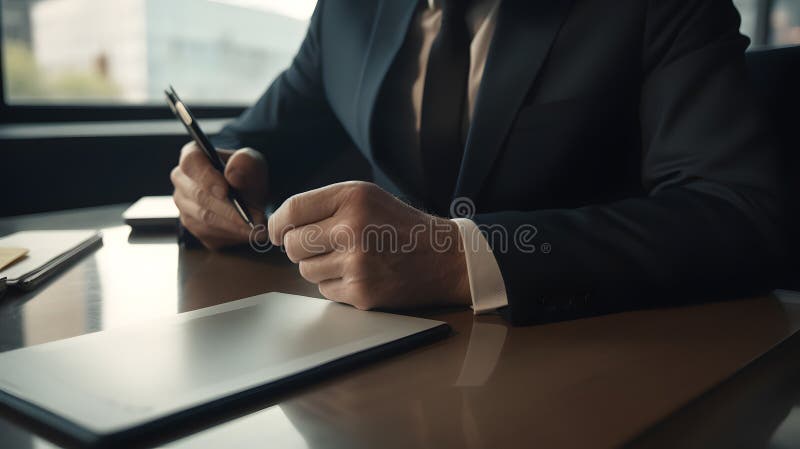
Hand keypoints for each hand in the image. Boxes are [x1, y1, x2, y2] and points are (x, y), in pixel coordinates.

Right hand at [171, 142, 267, 249]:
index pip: (191, 163)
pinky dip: (232, 235)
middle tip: (256, 217)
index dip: (206, 178)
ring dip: (234, 225)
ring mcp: (185, 206)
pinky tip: (249, 233)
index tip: (225, 191)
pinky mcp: (194, 227)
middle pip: (199, 196)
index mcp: (192, 156)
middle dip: (230, 209)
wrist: (250, 195)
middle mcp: (182, 182)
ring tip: (258, 228)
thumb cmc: (248, 174)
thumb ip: (245, 163)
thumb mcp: (253, 162)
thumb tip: (232, 176)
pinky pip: (210, 235)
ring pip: (205, 219)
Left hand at [268, 181, 470, 309]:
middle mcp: (353, 228)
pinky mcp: (362, 292)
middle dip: (300, 247)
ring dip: (319, 267)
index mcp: (352, 197)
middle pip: (292, 245)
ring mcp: (357, 263)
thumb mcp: (366, 197)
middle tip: (322, 246)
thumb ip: (323, 204)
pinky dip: (336, 285)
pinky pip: (324, 290)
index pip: (291, 211)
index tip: (278, 232)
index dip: (277, 224)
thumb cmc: (399, 225)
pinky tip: (360, 274)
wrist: (444, 257)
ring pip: (305, 270)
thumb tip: (278, 227)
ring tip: (349, 258)